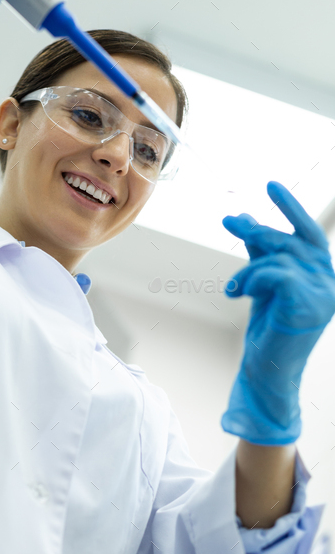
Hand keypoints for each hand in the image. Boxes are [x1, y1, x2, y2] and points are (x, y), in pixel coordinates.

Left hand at [221, 181, 334, 444]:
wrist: (267, 370)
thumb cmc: (267, 329)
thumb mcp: (263, 283)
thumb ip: (260, 252)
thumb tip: (245, 217)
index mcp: (321, 273)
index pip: (308, 232)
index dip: (291, 207)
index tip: (270, 184)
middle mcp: (328, 281)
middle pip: (290, 240)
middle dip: (257, 230)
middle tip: (228, 221)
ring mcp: (322, 293)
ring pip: (277, 257)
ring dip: (248, 270)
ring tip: (235, 289)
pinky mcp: (308, 306)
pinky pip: (273, 274)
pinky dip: (251, 280)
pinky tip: (237, 295)